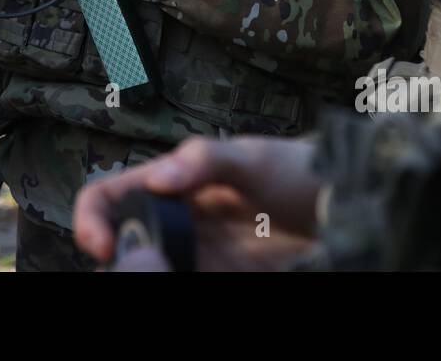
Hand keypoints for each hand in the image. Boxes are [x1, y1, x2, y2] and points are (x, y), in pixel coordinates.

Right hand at [73, 136, 322, 270]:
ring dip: (141, 275)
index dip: (92, 218)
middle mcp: (176, 222)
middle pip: (122, 244)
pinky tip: (180, 279)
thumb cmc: (297, 171)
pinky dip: (169, 281)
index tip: (103, 246)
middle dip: (116, 261)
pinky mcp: (220, 278)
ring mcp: (198, 256)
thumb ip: (206, 161)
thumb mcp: (253, 158)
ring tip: (161, 276)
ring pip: (147, 269)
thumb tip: (158, 178)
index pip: (110, 197)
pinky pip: (183, 282)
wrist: (347, 205)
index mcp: (172, 183)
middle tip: (135, 271)